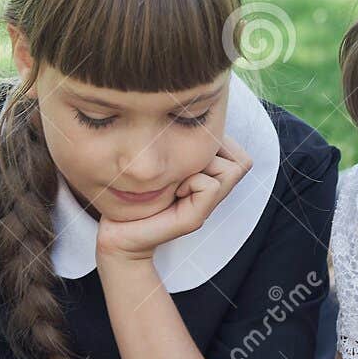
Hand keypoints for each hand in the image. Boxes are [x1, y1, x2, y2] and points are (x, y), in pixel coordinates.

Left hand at [95, 136, 252, 262]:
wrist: (116, 232)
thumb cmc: (135, 192)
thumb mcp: (165, 160)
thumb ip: (187, 146)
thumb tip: (204, 126)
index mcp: (208, 177)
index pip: (237, 151)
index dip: (215, 144)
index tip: (183, 153)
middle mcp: (212, 193)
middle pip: (240, 160)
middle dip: (211, 153)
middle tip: (180, 168)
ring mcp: (206, 207)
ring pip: (232, 170)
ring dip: (201, 166)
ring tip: (176, 179)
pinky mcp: (194, 219)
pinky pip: (211, 185)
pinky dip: (192, 181)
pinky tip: (173, 191)